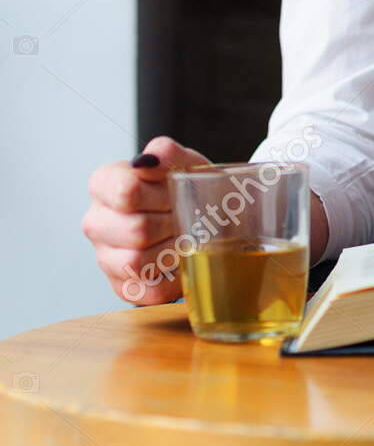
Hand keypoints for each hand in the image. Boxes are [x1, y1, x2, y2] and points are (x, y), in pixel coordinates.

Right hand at [82, 134, 211, 305]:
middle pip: (136, 230)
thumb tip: (150, 158)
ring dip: (171, 252)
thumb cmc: (187, 189)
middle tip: (187, 218)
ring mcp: (105, 256)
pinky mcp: (121, 286)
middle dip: (172, 224)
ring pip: (136, 262)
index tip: (176, 191)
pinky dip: (173, 279)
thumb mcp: (184, 163)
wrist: (205, 219)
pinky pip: (148, 291)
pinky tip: (181, 263)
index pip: (126, 192)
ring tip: (184, 239)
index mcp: (105, 183)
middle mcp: (96, 221)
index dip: (161, 195)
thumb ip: (168, 154)